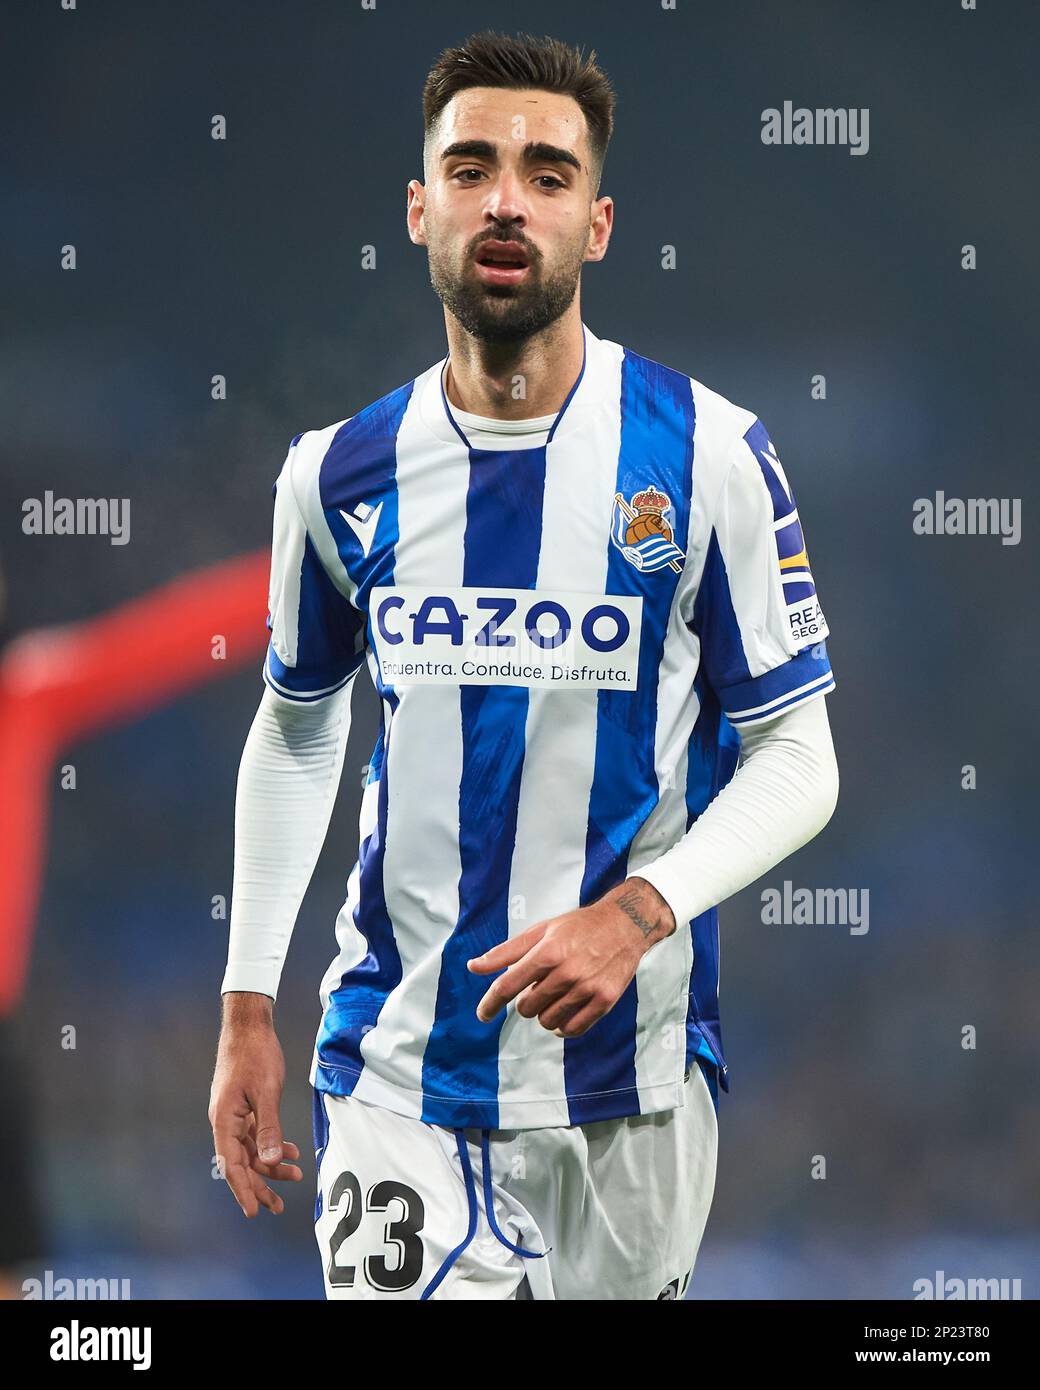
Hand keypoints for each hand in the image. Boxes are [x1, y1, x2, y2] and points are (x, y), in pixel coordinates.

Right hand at [208, 992, 302, 1216]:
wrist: (249, 1026)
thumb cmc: (256, 1054)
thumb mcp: (266, 1091)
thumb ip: (269, 1127)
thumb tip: (270, 1162)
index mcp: (224, 1120)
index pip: (231, 1165)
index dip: (243, 1190)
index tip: (253, 1212)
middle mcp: (225, 1121)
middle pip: (240, 1163)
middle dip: (259, 1185)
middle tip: (278, 1207)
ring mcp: (233, 1115)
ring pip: (250, 1150)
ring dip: (270, 1165)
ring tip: (295, 1177)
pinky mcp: (243, 1107)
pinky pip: (255, 1134)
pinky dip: (272, 1144)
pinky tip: (291, 1152)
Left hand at [467, 877, 675, 1037]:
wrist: (624, 925)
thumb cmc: (578, 927)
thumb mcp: (540, 931)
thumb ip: (506, 952)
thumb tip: (473, 967)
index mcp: (547, 952)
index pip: (508, 986)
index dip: (490, 1003)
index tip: (482, 1014)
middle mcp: (566, 972)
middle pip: (527, 1008)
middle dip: (526, 1001)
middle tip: (540, 985)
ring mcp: (587, 988)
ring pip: (547, 1020)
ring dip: (545, 1012)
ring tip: (556, 994)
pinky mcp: (604, 1001)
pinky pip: (572, 1029)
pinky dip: (562, 1025)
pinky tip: (565, 1011)